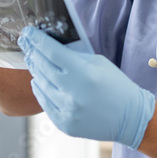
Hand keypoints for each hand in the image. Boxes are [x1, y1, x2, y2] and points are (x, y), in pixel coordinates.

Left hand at [19, 27, 155, 149]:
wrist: (130, 118)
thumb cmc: (117, 87)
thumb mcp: (99, 63)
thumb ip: (75, 56)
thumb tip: (52, 47)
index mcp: (83, 74)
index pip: (52, 52)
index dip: (37, 40)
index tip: (28, 33)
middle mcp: (72, 93)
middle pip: (42, 67)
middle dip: (32, 53)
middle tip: (26, 43)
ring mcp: (67, 110)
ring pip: (41, 85)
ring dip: (35, 71)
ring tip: (32, 61)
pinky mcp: (65, 124)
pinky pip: (45, 104)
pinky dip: (40, 91)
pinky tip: (38, 81)